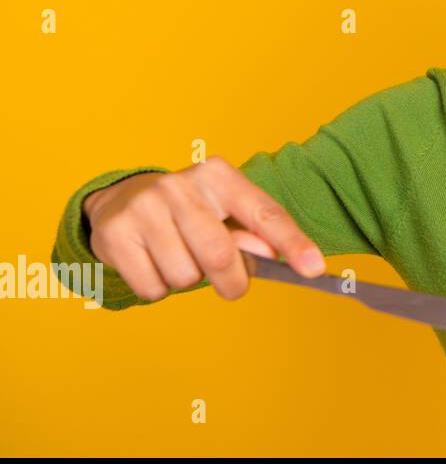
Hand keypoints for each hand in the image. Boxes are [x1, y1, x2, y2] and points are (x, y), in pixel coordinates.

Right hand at [82, 156, 325, 302]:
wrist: (121, 199)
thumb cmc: (190, 210)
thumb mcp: (225, 211)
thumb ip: (254, 232)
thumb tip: (271, 254)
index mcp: (217, 175)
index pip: (263, 213)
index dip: (291, 242)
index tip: (314, 268)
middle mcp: (179, 185)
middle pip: (220, 255)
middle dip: (233, 282)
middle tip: (232, 285)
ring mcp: (144, 208)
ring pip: (185, 276)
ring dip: (191, 282)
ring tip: (181, 258)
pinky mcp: (115, 234)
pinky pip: (153, 288)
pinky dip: (160, 289)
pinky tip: (154, 263)